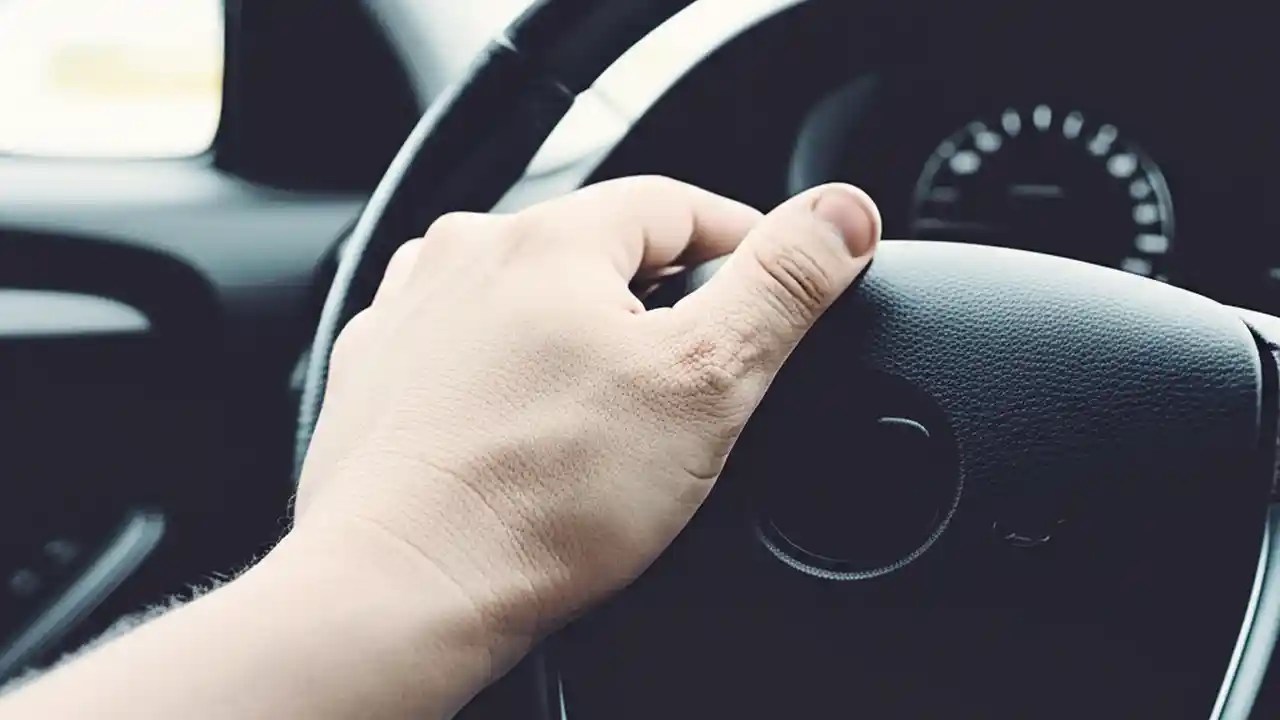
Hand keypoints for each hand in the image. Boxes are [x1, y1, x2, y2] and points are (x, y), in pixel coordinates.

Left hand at [292, 176, 879, 678]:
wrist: (405, 586)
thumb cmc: (542, 497)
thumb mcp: (705, 382)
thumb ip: (782, 287)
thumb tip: (843, 217)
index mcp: (550, 238)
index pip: (676, 203)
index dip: (741, 238)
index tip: (774, 280)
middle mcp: (466, 255)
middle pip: (596, 248)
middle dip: (657, 291)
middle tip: (697, 359)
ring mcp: (409, 313)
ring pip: (524, 296)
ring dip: (574, 326)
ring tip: (610, 396)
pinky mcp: (377, 373)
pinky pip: (463, 346)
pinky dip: (505, 368)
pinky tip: (528, 423)